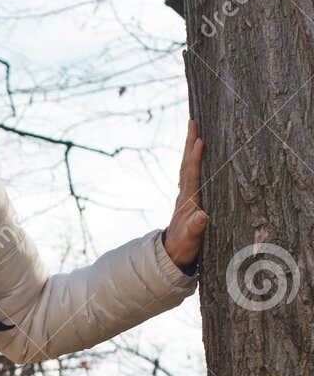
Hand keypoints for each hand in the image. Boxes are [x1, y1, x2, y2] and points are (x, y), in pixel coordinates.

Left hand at [163, 119, 207, 274]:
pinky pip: (192, 172)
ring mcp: (186, 194)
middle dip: (189, 143)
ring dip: (190, 147)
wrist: (173, 254)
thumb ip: (196, 228)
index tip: (199, 140)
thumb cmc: (184, 247)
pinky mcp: (190, 197)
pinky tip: (198, 150)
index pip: (191, 174)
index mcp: (187, 200)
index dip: (195, 158)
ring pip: (188, 166)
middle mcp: (185, 194)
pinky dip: (194, 159)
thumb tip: (202, 216)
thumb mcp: (191, 239)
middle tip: (192, 121)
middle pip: (186, 164)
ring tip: (195, 128)